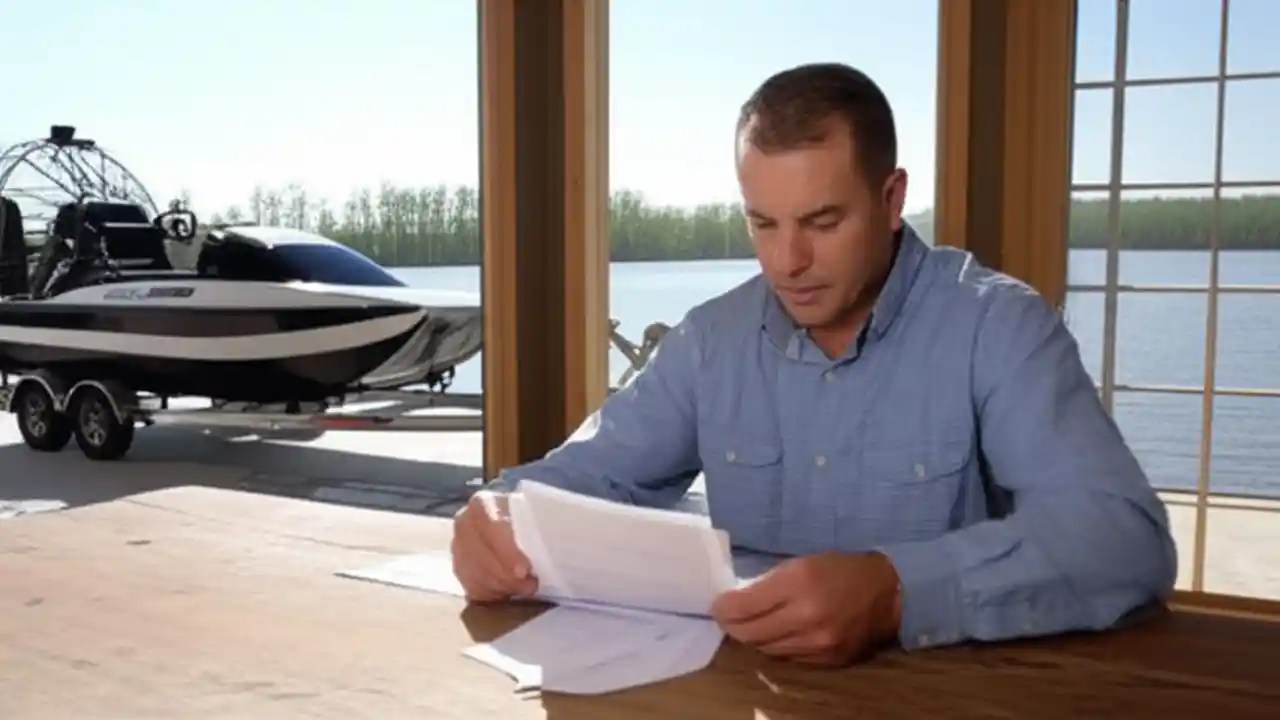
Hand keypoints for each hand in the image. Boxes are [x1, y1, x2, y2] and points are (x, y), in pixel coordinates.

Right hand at [450, 490, 538, 601]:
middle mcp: (464, 524)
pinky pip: (473, 589)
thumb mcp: (536, 513)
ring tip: (526, 587)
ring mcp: (458, 549)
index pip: (488, 525)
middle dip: (507, 576)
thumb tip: (562, 539)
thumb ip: (541, 524)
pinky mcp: (460, 572)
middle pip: (480, 556)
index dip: (506, 551)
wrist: (512, 527)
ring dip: (504, 586)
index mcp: (483, 504)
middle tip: (531, 585)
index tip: (524, 570)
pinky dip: (495, 594)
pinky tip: (511, 591)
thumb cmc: (529, 519)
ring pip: (476, 575)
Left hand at [710, 551, 901, 665]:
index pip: (745, 607)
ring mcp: (818, 643)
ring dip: (754, 638)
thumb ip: (771, 582)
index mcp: (799, 583)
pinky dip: (778, 647)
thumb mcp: (803, 562)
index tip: (717, 605)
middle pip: (751, 634)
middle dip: (732, 626)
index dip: (724, 609)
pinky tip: (778, 634)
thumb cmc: (841, 569)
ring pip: (767, 649)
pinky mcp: (827, 660)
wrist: (889, 592)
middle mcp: (807, 616)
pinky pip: (789, 658)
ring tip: (750, 626)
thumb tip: (738, 599)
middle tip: (726, 618)